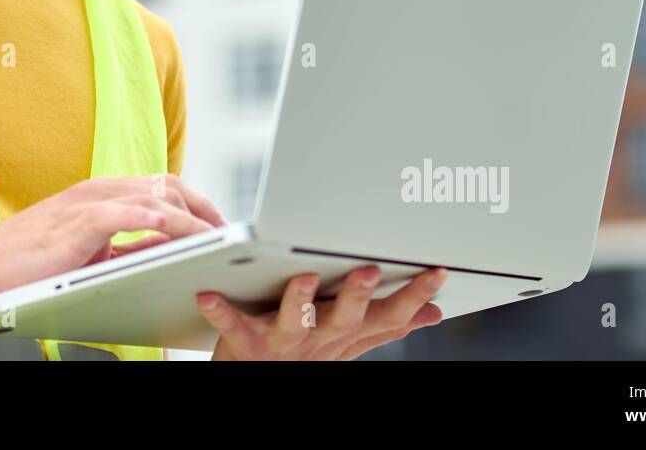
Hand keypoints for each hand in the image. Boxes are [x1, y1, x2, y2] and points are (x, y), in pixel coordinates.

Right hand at [0, 174, 227, 300]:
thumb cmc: (28, 265)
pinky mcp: (72, 224)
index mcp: (103, 196)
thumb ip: (126, 247)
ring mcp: (86, 205)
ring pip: (151, 198)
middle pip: (168, 185)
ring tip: (211, 236)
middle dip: (203, 208)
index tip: (220, 228)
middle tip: (226, 234)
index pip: (164, 188)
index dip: (197, 205)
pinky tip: (165, 225)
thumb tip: (167, 248)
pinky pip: (116, 214)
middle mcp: (99, 192)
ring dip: (187, 217)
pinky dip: (144, 217)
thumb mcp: (89, 253)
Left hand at [198, 265, 445, 359]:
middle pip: (346, 318)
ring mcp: (284, 343)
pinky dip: (220, 311)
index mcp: (346, 332)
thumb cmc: (304, 352)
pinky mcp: (246, 342)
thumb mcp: (352, 340)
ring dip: (299, 301)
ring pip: (296, 322)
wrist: (258, 375)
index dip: (414, 295)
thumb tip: (432, 312)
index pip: (388, 314)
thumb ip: (387, 324)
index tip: (437, 271)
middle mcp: (320, 339)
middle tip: (369, 271)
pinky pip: (232, 325)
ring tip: (304, 279)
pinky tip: (208, 296)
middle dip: (358, 296)